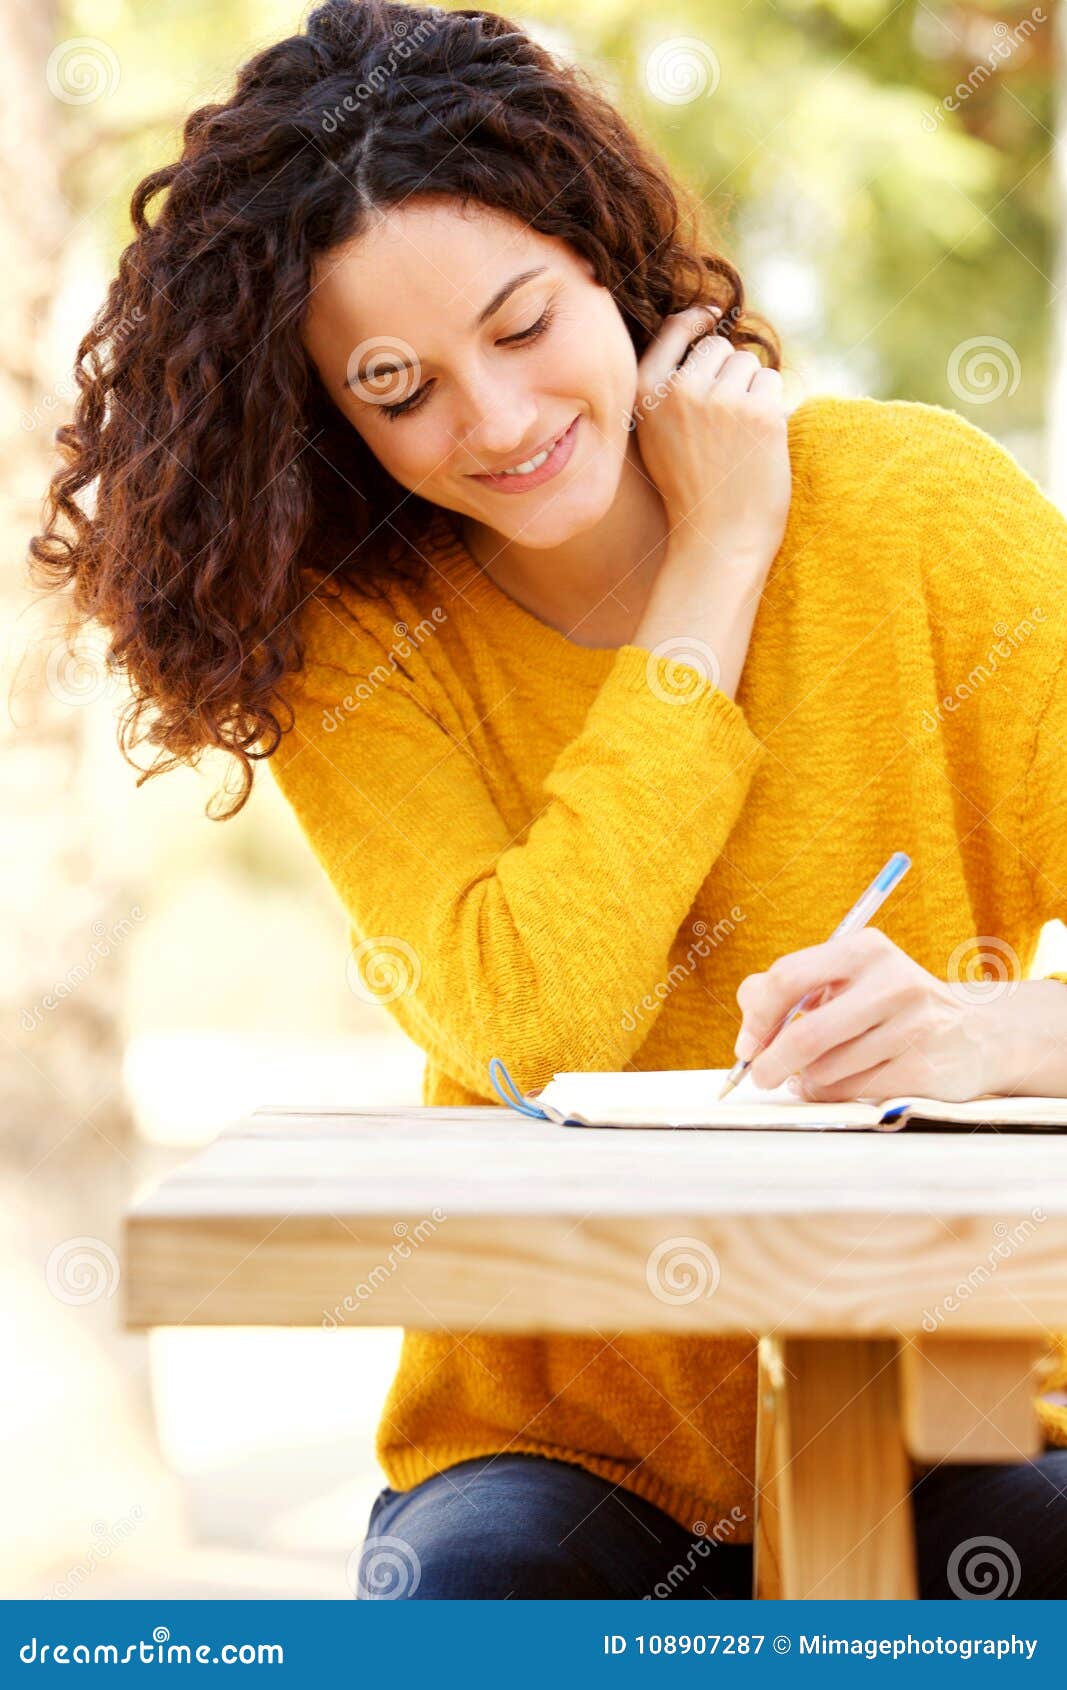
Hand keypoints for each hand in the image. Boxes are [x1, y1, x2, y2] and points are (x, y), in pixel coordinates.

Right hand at [632, 304, 791, 576]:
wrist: (717, 539)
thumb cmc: (691, 490)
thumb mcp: (659, 435)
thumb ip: (671, 388)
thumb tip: (705, 328)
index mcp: (646, 395)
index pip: (674, 331)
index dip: (696, 319)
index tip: (711, 314)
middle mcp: (679, 391)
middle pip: (719, 348)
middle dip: (729, 373)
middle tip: (725, 422)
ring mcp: (720, 401)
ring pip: (749, 364)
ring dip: (753, 391)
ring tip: (740, 437)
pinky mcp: (760, 414)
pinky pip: (773, 384)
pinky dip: (773, 408)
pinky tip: (759, 443)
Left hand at [733, 929, 998, 1102]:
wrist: (971, 1035)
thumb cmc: (886, 1007)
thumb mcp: (843, 981)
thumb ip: (788, 992)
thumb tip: (749, 1033)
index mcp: (863, 948)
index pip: (788, 978)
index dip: (758, 1018)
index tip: (747, 1046)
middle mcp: (892, 981)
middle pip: (807, 1033)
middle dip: (772, 1062)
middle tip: (761, 1077)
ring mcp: (913, 1025)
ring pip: (827, 1070)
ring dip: (811, 1079)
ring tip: (824, 1069)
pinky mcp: (925, 1067)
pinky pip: (853, 1092)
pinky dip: (836, 1095)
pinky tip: (846, 1082)